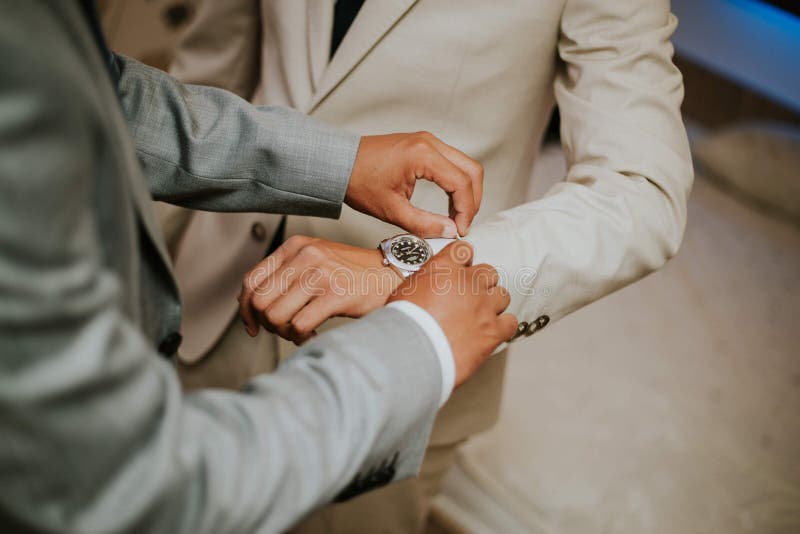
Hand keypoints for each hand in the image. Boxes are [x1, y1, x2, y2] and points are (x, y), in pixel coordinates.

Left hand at [238, 235, 403, 343]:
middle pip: (259, 301)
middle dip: (267, 324)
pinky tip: (312, 335)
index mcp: (295, 247)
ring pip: (275, 315)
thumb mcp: (314, 262)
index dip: (246, 309)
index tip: (254, 325)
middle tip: (285, 329)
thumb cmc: (352, 274)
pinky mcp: (335, 294)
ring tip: (300, 332)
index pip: (251, 281)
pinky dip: (301, 338)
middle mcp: (305, 256)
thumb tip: (248, 304)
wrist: (392, 275)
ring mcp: (320, 274)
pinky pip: (299, 326)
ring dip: (284, 332)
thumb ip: (284, 276)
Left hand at [345, 132, 483, 237]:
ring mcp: (428, 141)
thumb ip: (424, 223)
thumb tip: (450, 231)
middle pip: (472, 170)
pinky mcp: (424, 145)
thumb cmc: (358, 182)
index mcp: (423, 155)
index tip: (459, 231)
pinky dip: (456, 182)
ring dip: (466, 191)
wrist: (338, 163)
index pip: (461, 183)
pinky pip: (452, 162)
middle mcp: (429, 142)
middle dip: (473, 200)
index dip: (466, 210)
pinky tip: (449, 203)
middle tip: (463, 225)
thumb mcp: (391, 210)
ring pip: (465, 165)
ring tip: (457, 217)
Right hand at [389, 242, 516, 386]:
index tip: (461, 268)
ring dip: (493, 303)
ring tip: (481, 315)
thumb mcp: (405, 292)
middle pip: (488, 272)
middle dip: (480, 283)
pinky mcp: (493, 331)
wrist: (411, 351)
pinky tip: (492, 332)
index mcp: (444, 269)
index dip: (463, 259)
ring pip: (502, 295)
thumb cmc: (401, 324)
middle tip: (469, 297)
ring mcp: (483, 306)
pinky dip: (503, 326)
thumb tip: (428, 289)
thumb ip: (424, 284)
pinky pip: (510, 322)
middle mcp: (468, 283)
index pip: (463, 250)